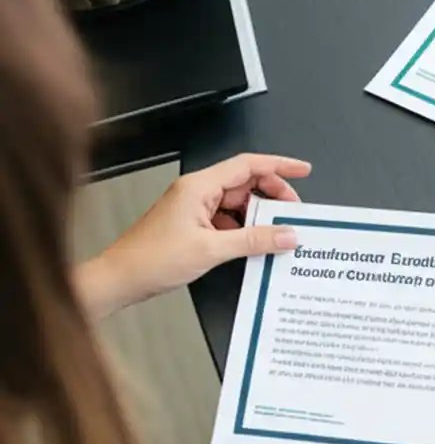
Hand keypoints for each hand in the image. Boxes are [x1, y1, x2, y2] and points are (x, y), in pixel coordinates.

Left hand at [77, 153, 310, 318]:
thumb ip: (254, 241)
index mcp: (199, 186)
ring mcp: (195, 208)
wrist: (121, 278)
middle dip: (273, 196)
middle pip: (246, 184)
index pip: (248, 165)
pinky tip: (255, 245)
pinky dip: (245, 230)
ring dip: (259, 218)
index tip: (303, 170)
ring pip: (239, 204)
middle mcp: (197, 192)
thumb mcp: (211, 249)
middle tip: (293, 214)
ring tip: (277, 234)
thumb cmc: (152, 258)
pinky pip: (229, 221)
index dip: (279, 165)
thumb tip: (286, 234)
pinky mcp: (194, 225)